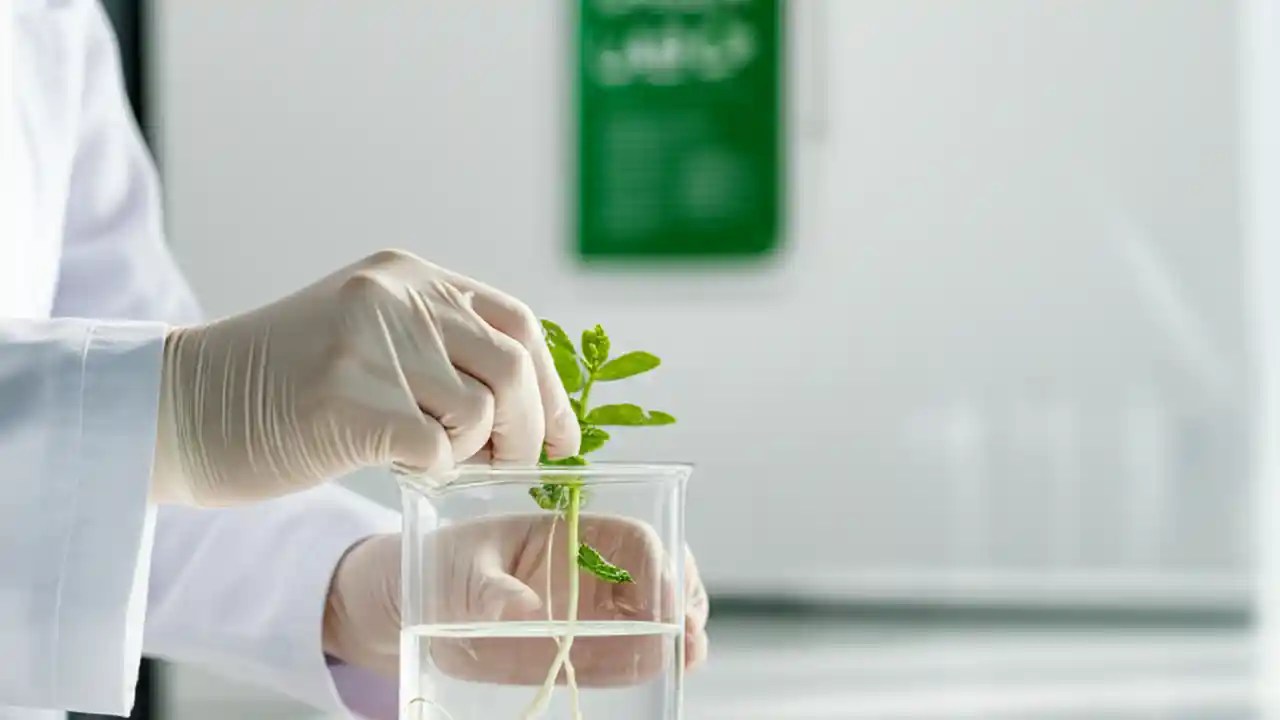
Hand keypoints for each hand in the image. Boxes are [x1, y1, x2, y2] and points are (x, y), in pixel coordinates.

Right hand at [150, 249, 578, 504]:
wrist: (185, 404)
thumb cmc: (285, 386)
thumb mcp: (371, 335)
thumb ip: (442, 349)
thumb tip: (535, 410)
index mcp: (408, 276)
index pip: (518, 325)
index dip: (551, 388)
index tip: (564, 437)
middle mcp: (395, 297)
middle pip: (512, 369)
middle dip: (528, 433)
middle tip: (505, 465)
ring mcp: (370, 343)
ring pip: (478, 414)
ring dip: (468, 454)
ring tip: (424, 455)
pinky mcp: (347, 399)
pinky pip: (436, 450)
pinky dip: (431, 472)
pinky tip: (395, 464)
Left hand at [322, 517, 709, 685]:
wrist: (409, 607)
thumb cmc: (436, 567)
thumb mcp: (456, 570)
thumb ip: (487, 590)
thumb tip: (522, 610)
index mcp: (567, 529)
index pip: (630, 539)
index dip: (656, 566)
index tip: (661, 602)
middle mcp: (591, 566)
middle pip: (661, 568)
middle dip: (685, 594)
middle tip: (689, 630)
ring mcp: (594, 607)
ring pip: (660, 607)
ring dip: (684, 625)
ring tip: (688, 652)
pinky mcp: (587, 646)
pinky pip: (635, 647)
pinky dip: (661, 654)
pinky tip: (672, 665)